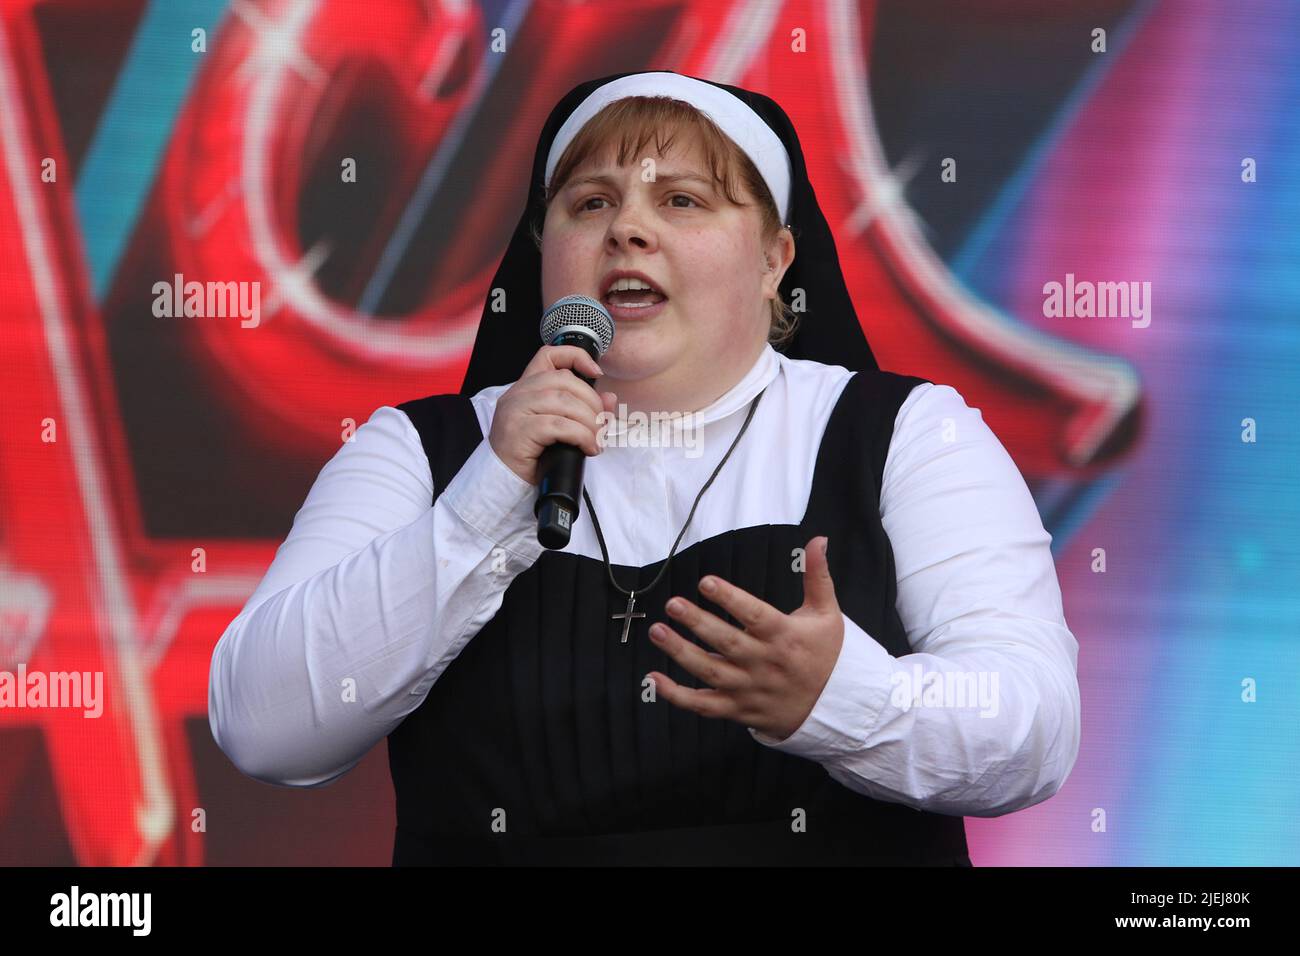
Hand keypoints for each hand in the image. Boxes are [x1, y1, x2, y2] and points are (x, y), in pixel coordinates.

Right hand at [488, 345, 618, 484]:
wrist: (503, 481)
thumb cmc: (530, 455)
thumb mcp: (558, 428)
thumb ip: (582, 409)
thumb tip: (609, 399)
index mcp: (525, 388)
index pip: (548, 355)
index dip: (575, 357)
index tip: (596, 373)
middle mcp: (517, 394)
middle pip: (564, 380)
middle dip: (592, 401)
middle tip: (601, 424)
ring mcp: (515, 410)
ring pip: (564, 402)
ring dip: (589, 421)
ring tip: (596, 439)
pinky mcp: (519, 431)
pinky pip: (559, 426)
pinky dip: (581, 436)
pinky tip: (588, 447)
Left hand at [646, 535, 844, 741]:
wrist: (836, 708)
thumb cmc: (827, 655)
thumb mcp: (827, 614)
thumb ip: (818, 576)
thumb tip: (818, 540)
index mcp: (784, 636)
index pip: (754, 615)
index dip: (730, 599)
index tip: (706, 582)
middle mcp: (764, 663)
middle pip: (726, 642)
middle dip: (697, 623)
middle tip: (672, 604)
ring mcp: (749, 688)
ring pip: (710, 672)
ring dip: (680, 653)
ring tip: (657, 631)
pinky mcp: (738, 708)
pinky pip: (704, 705)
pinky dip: (677, 696)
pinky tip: (654, 678)